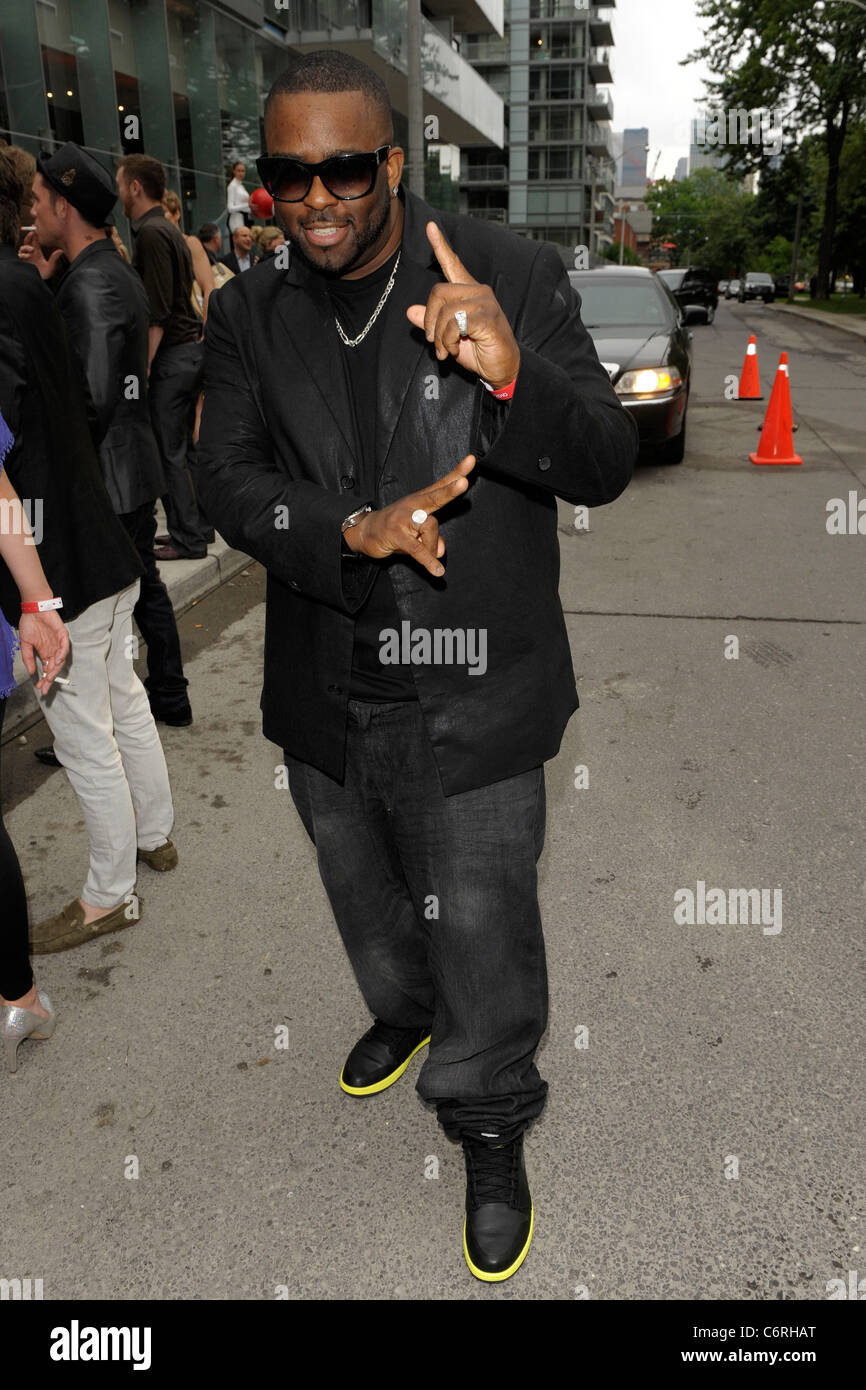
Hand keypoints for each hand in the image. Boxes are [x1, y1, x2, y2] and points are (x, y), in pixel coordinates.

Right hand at [18, 231, 63, 279]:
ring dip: (27, 247)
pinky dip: (23, 254)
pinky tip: (27, 256)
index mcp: (37, 252)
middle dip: (29, 236)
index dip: (35, 234)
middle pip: (28, 241)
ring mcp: (26, 257)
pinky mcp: (22, 262)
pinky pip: (20, 255)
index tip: (36, 228)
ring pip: (23, 247)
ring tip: (32, 250)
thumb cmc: (45, 274)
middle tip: (32, 233)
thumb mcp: (51, 266)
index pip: (35, 240)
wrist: (38, 282)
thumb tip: (61, 251)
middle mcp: (31, 253)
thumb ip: (54, 258)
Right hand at [18, 610, 69, 694]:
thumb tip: (31, 672)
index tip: (40, 688)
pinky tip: (56, 661)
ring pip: (60, 659)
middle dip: (49, 678)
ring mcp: (58, 643)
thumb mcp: (25, 644)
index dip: (44, 679)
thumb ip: (28, 658)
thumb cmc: (29, 624)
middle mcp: (53, 649)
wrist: (33, 609)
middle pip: (54, 667)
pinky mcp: (62, 635)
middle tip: (45, 687)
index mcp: (45, 652)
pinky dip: (62, 654)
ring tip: (49, 677)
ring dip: (55, 669)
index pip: (46, 669)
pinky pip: (64, 646)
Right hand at [343, 455, 475, 577]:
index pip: (441, 485)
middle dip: (450, 491)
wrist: (364, 532)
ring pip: (430, 528)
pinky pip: (417, 549)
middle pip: (435, 496)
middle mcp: (413, 505)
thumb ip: (433, 538)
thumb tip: (440, 551)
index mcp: (420, 501)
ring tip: (427, 557)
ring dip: (431, 546)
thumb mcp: (417, 533)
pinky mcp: (396, 534)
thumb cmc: (394, 530)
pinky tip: (437, 570)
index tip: (471, 461)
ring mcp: (403, 518)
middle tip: (464, 483)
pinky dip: (428, 560)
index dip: (456, 473)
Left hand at [405, 222, 519, 390]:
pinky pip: (454, 324)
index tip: (429, 226)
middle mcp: (477, 292)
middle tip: (434, 343)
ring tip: (446, 350)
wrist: (502, 369)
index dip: (440, 245)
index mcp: (468, 292)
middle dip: (429, 321)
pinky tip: (454, 350)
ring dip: (439, 337)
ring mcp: (484, 303)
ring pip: (444, 311)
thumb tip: (411, 311)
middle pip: (437, 292)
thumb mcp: (449, 337)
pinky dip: (448, 341)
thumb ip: (432, 323)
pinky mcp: (487, 317)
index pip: (452, 264)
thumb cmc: (479, 351)